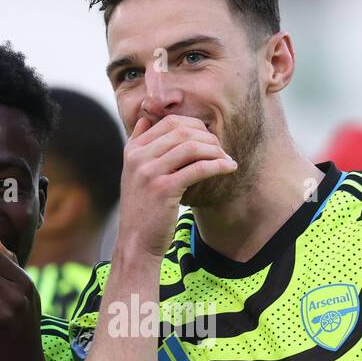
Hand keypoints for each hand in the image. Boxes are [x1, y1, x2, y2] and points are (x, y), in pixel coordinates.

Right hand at [119, 114, 237, 257]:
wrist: (136, 242)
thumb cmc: (141, 209)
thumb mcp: (132, 174)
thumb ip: (137, 146)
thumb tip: (145, 118)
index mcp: (132, 150)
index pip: (169, 122)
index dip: (195, 125)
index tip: (209, 138)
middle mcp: (139, 158)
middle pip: (182, 131)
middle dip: (207, 137)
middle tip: (221, 149)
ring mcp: (150, 173)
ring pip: (191, 147)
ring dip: (215, 150)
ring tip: (226, 159)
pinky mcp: (164, 189)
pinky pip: (198, 168)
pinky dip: (218, 165)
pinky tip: (229, 168)